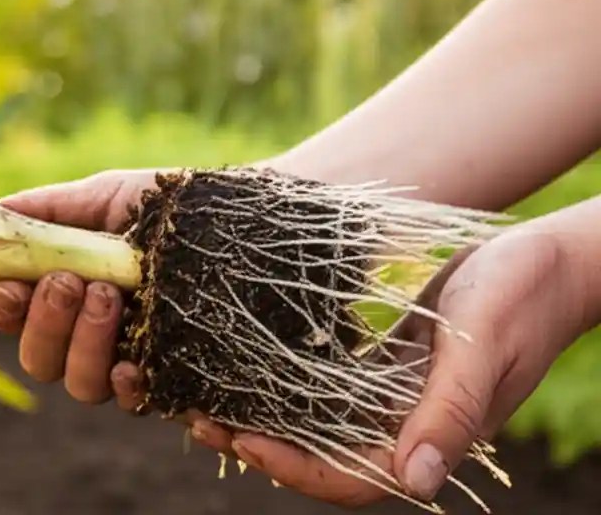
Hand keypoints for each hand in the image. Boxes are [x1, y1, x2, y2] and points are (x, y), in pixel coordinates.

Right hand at [0, 169, 157, 405]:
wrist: (244, 223)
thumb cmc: (170, 208)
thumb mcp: (109, 197)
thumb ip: (51, 210)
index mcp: (65, 291)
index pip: (15, 315)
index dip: (4, 308)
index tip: (11, 286)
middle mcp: (88, 336)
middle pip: (39, 358)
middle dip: (46, 323)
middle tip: (70, 282)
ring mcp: (127, 362)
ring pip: (79, 384)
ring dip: (83, 345)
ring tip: (108, 296)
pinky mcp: (171, 384)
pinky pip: (134, 402)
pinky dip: (125, 387)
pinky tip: (133, 364)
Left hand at [229, 215, 600, 507]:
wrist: (548, 263)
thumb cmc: (520, 299)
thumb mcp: (481, 349)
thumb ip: (449, 414)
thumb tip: (413, 482)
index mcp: (428, 437)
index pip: (348, 479)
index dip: (292, 469)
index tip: (241, 440)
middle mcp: (405, 427)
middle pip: (319, 456)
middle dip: (257, 445)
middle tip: (196, 417)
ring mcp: (393, 399)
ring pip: (315, 424)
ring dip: (261, 415)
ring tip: (202, 393)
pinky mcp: (386, 369)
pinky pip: (325, 388)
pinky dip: (282, 382)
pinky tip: (241, 361)